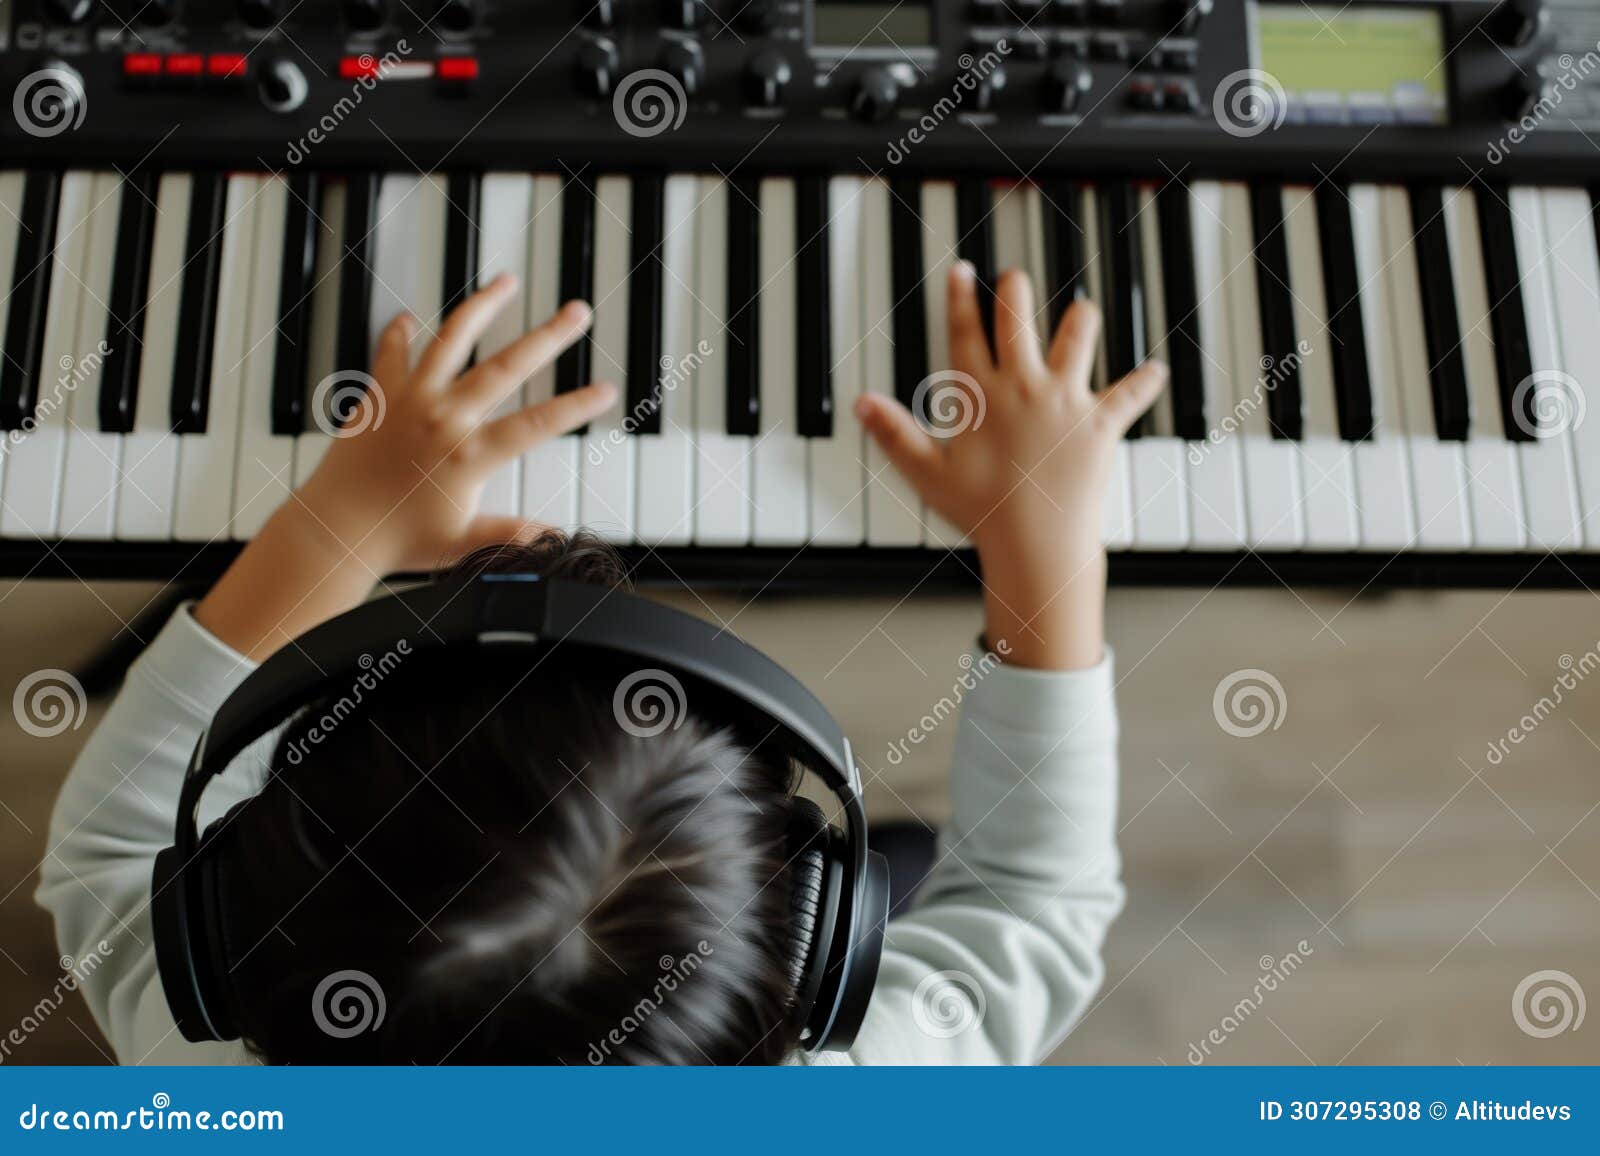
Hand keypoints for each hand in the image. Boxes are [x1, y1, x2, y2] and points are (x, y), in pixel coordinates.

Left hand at [296, 273, 614, 573]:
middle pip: (507, 366)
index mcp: (469, 455)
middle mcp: (444, 417)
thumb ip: (512, 535)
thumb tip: (553, 538)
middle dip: (548, 336)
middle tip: (576, 312)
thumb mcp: (465, 543)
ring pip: (452, 339)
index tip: (606, 390)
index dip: (577, 406)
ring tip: (505, 281)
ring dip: (482, 307)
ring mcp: (411, 400)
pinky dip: (400, 334)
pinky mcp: (380, 396)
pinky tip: (409, 319)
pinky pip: (392, 354)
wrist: (337, 529)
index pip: (537, 424)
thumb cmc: (398, 539)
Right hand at [855, 262, 1166, 667]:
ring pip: (1077, 337)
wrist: (1035, 541)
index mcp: (981, 395)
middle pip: (1019, 318)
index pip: (966, 333)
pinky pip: (1130, 393)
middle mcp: (1023, 385)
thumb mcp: (927, 473)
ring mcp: (1065, 399)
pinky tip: (1156, 371)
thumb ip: (895, 434)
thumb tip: (863, 405)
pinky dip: (1145, 382)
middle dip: (1015, 289)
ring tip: (1082, 311)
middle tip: (1015, 277)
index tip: (963, 271)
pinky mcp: (1100, 422)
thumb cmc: (983, 512)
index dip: (961, 298)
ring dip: (1080, 319)